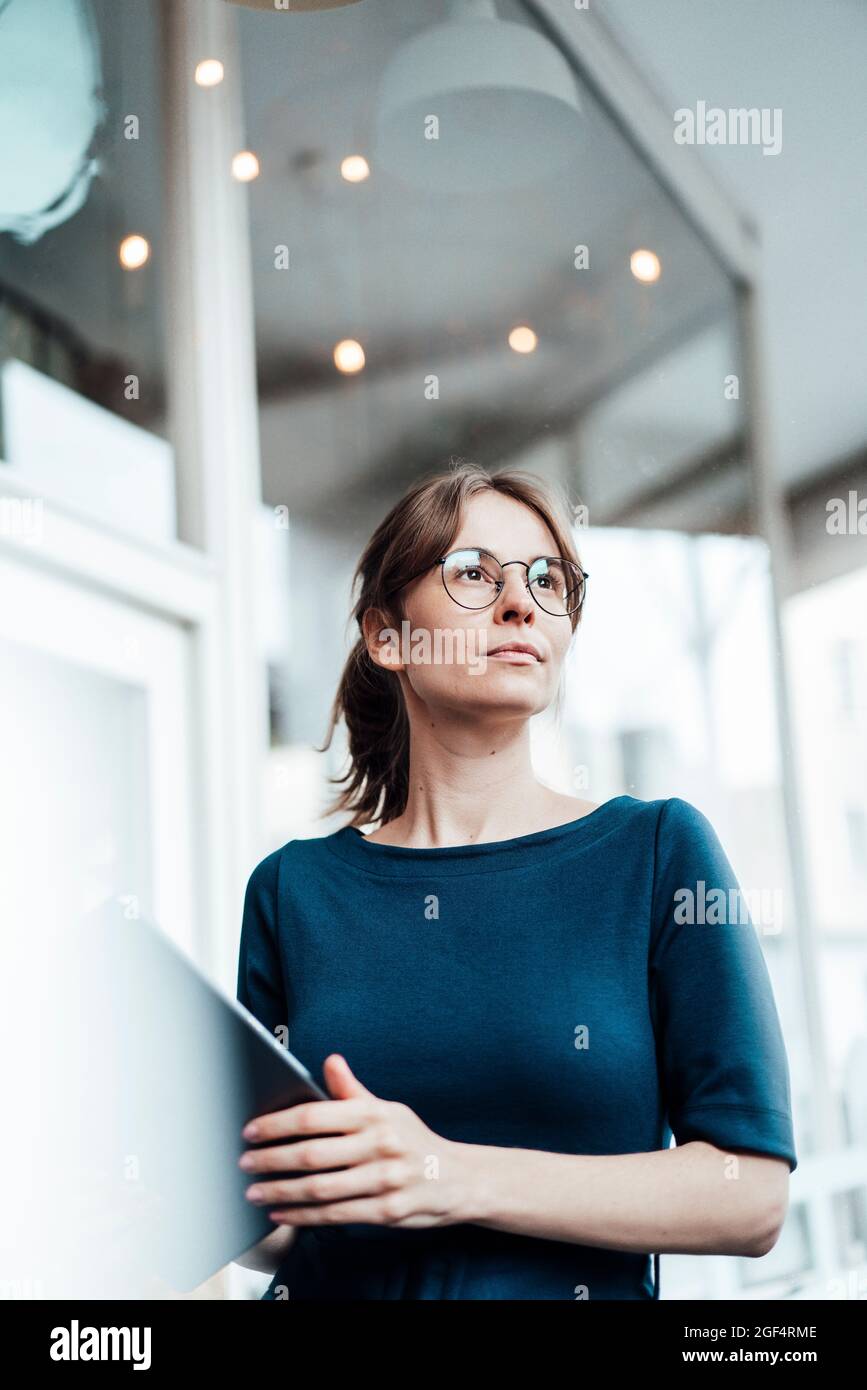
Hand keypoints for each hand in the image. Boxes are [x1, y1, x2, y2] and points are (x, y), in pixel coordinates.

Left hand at [238, 1055, 471, 1229]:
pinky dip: (302, 1216)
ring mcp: (384, 1179)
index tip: (251, 1130)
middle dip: (271, 1159)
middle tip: (244, 1163)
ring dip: (280, 1191)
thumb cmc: (412, 1140)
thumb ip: (352, 1091)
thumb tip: (330, 1060)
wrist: (457, 1179)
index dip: (278, 1123)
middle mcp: (380, 1144)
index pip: (316, 1115)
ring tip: (254, 1192)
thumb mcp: (387, 1110)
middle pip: (312, 1154)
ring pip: (319, 1188)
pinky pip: (334, 1214)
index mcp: (375, 1114)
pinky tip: (281, 1213)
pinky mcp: (386, 1211)